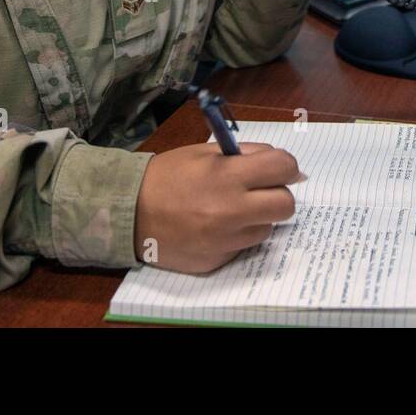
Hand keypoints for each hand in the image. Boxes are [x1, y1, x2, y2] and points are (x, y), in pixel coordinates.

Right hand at [132, 141, 302, 272]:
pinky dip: (237, 236)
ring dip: (257, 218)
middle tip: (262, 191)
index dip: (286, 166)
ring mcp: (224, 240)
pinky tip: (214, 227)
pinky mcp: (216, 261)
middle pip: (286, 205)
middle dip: (279, 195)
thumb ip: (245, 155)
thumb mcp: (205, 153)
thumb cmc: (168, 175)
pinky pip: (243, 247)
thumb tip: (284, 165)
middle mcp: (231, 211)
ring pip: (267, 229)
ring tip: (231, 209)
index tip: (278, 169)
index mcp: (228, 176)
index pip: (283, 168)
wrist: (129, 211)